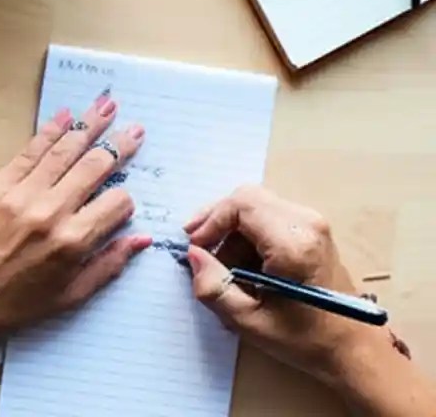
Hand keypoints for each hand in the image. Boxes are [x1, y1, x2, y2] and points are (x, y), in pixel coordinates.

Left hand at [0, 93, 150, 352]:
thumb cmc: (17, 306)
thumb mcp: (71, 297)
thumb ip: (108, 265)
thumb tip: (142, 238)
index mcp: (72, 243)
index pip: (115, 204)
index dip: (124, 200)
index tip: (122, 199)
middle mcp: (49, 213)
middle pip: (92, 169)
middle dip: (117, 146)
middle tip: (134, 127)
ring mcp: (19, 197)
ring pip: (62, 153)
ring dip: (87, 127)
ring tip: (106, 107)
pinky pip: (27, 154)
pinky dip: (48, 133)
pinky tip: (65, 117)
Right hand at [183, 186, 397, 389]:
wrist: (352, 347)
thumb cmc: (305, 339)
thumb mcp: (249, 321)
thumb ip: (214, 287)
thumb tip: (192, 255)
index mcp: (292, 244)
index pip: (241, 204)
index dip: (210, 220)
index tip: (194, 245)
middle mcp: (306, 224)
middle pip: (247, 198)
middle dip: (217, 220)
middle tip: (198, 246)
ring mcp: (313, 224)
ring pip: (256, 205)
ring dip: (232, 229)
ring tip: (224, 264)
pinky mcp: (313, 231)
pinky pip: (270, 215)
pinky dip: (248, 233)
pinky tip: (243, 262)